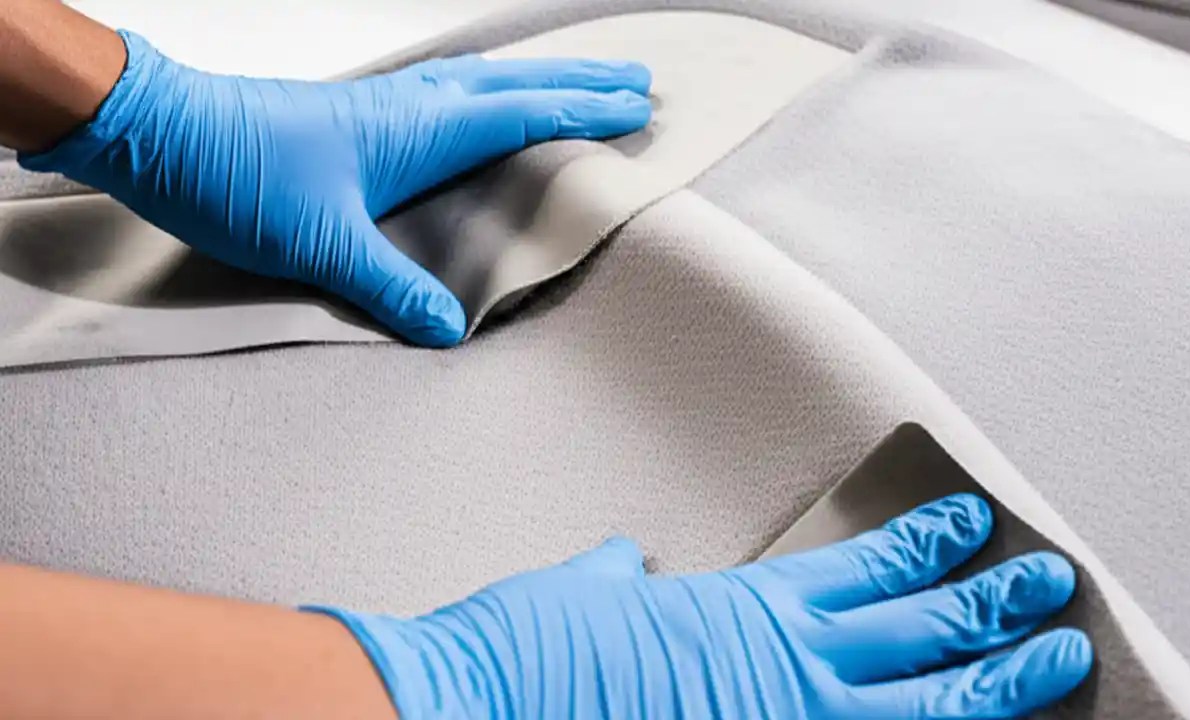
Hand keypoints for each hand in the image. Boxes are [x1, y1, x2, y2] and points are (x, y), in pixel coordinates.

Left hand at [19, 31, 651, 345]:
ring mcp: (383, 105)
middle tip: (638, 80)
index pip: (522, 114)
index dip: (583, 111)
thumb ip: (388, 286)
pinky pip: (446, 89)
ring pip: (483, 80)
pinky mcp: (357, 115)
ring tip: (579, 81)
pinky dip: (488, 87)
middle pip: (515, 84)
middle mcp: (408, 106)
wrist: (153, 127)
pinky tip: (480, 101)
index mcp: (415, 129)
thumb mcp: (316, 243)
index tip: (639, 108)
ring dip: (539, 79)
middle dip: (581, 82)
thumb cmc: (231, 171)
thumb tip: (447, 331)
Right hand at [309, 494, 1091, 718]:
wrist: (484, 700)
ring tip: (1058, 655)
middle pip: (920, 630)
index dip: (926, 545)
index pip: (866, 568)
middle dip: (993, 605)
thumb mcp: (585, 593)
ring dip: (1000, 678)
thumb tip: (625, 565)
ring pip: (928, 704)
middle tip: (1049, 585)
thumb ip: (620, 580)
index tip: (968, 525)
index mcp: (748, 609)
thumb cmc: (534, 648)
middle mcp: (787, 666)